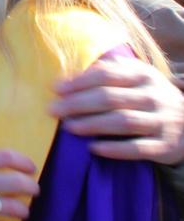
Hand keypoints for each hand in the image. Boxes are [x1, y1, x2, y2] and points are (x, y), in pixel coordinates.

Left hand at [51, 58, 183, 163]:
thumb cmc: (150, 96)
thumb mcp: (137, 77)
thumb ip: (110, 70)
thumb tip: (70, 73)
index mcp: (143, 75)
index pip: (107, 75)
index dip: (79, 82)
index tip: (56, 89)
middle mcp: (154, 96)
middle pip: (110, 98)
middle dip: (78, 104)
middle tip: (53, 110)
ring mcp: (162, 121)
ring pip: (123, 122)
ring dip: (92, 124)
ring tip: (69, 127)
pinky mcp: (166, 146)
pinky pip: (138, 148)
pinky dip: (115, 149)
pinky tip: (93, 148)